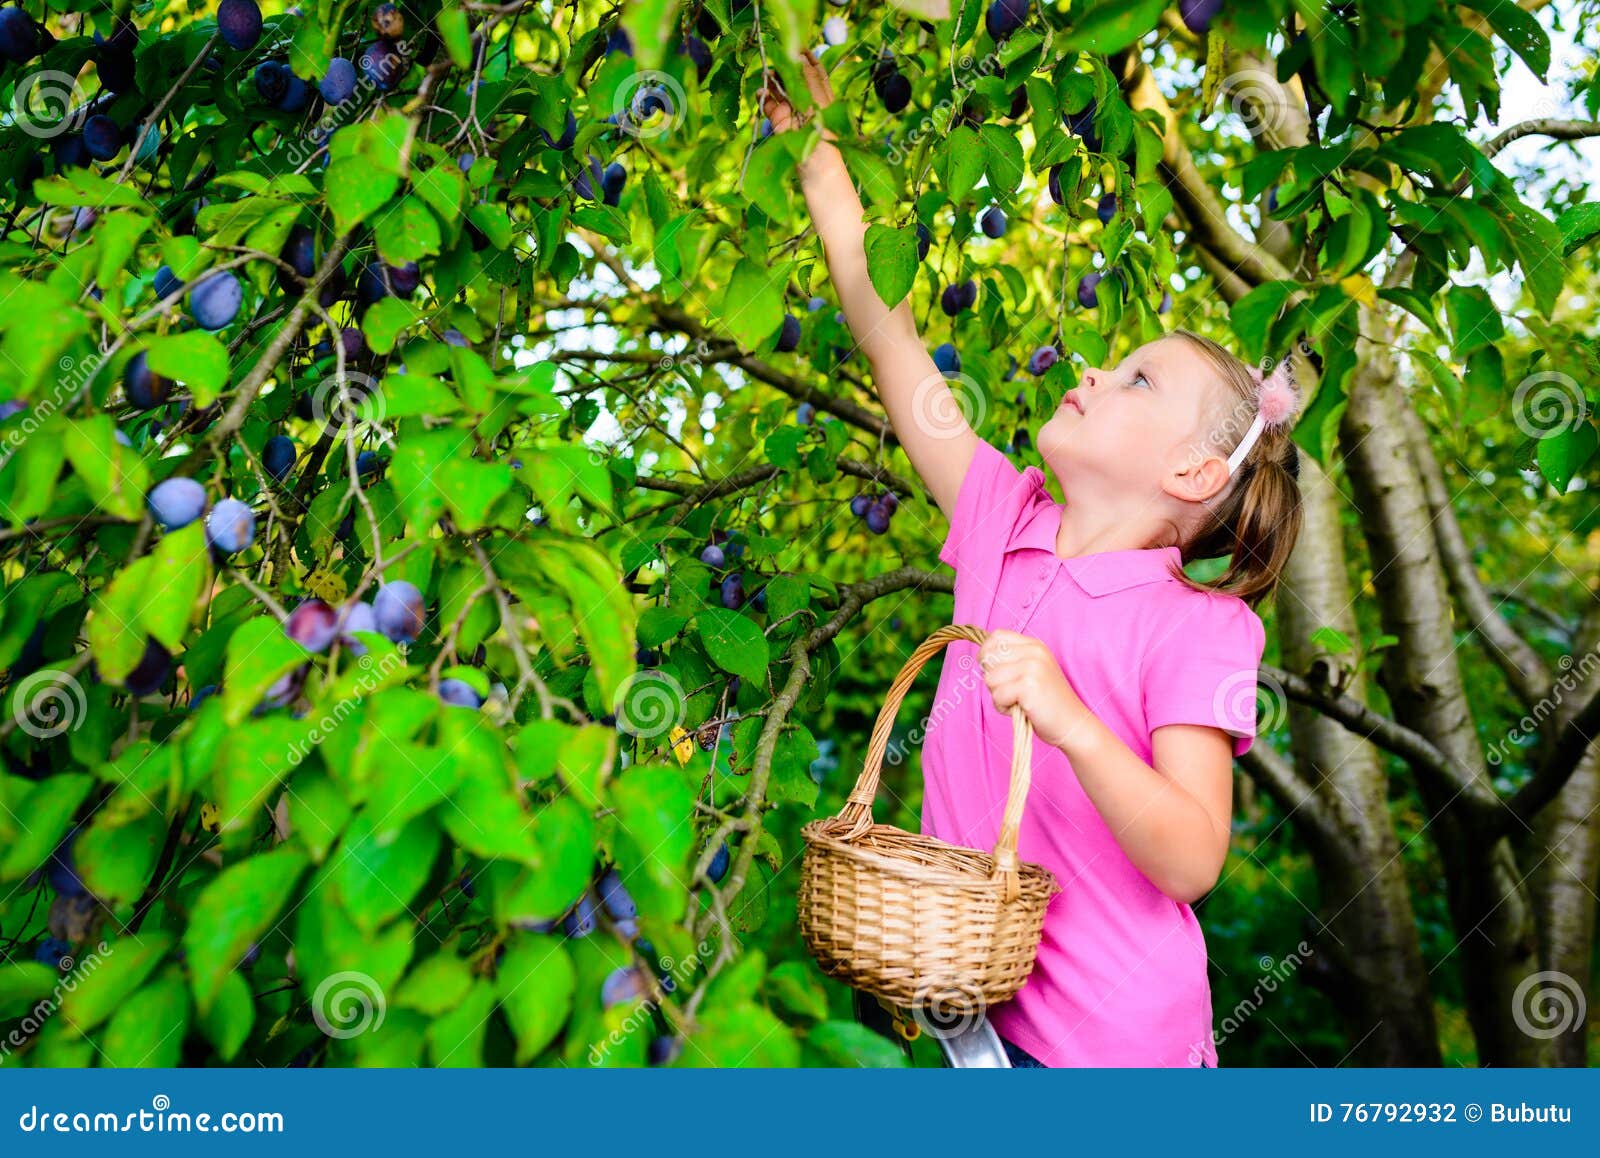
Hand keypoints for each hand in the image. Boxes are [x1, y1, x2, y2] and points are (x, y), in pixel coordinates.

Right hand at [759, 49, 835, 134]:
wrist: (814, 164)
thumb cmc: (823, 132)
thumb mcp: (818, 100)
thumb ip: (808, 77)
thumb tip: (799, 55)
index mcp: (821, 94)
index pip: (814, 70)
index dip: (807, 57)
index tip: (797, 44)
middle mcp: (806, 100)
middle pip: (794, 76)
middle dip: (784, 65)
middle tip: (775, 54)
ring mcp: (791, 110)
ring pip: (779, 89)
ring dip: (772, 79)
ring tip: (765, 71)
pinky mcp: (779, 121)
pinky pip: (768, 105)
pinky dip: (763, 97)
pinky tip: (760, 91)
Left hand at [978, 630, 1094, 752]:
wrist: (1073, 724)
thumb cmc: (1047, 703)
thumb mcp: (1032, 672)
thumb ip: (1011, 661)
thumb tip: (981, 658)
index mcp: (1035, 645)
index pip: (996, 636)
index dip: (987, 654)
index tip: (995, 671)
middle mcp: (1034, 651)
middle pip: (988, 657)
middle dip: (992, 678)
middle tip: (1012, 691)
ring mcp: (1033, 667)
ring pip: (990, 679)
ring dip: (998, 696)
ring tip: (1019, 701)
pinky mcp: (1029, 685)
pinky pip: (997, 696)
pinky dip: (1003, 707)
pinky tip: (1022, 709)